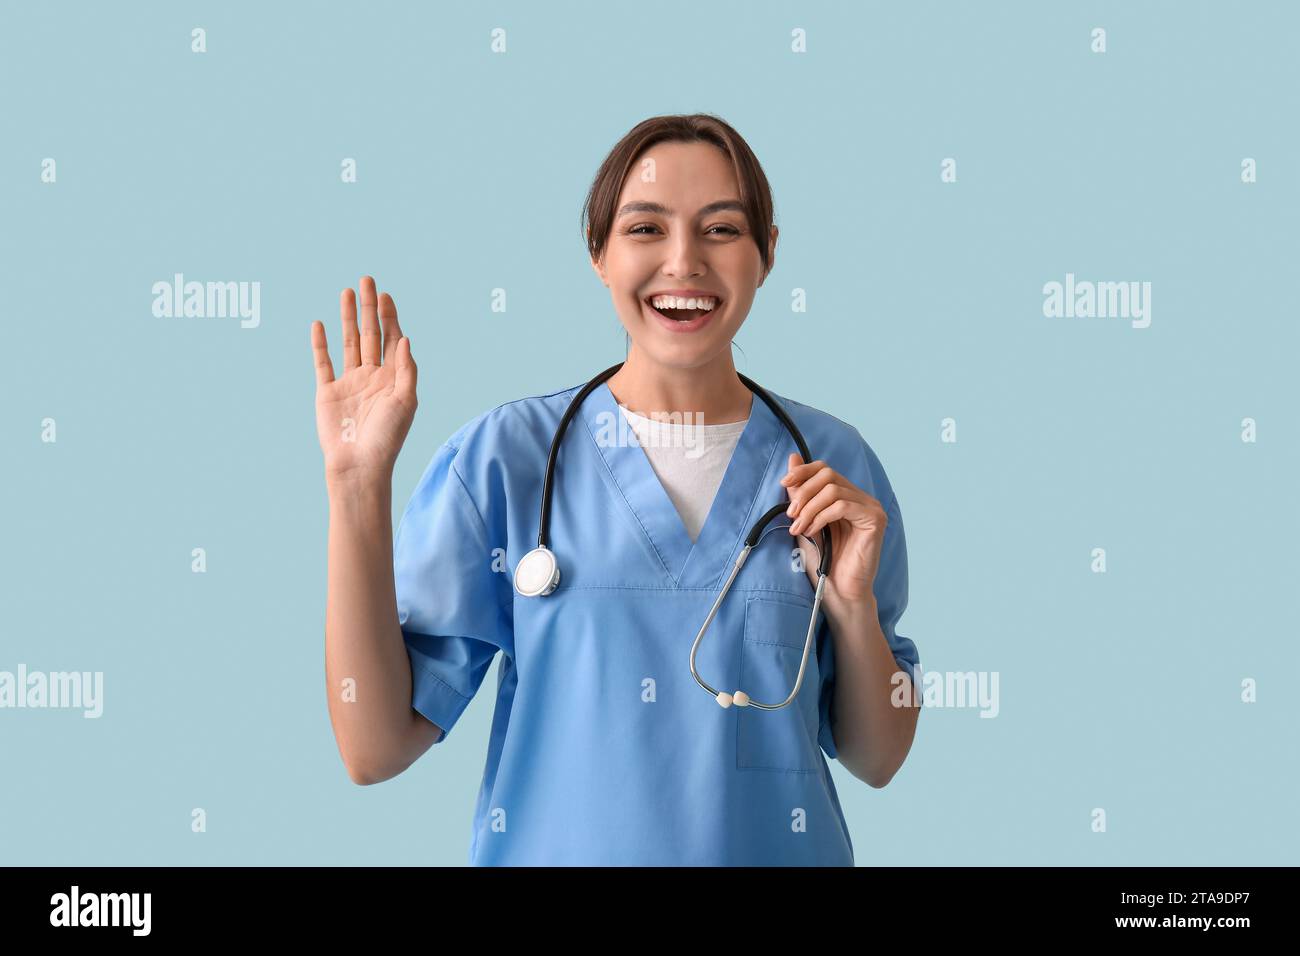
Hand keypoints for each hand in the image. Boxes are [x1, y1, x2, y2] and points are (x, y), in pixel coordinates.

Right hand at [311, 276, 417, 487]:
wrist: (359, 465)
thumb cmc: (387, 438)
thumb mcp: (406, 403)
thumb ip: (406, 370)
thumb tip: (406, 338)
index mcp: (394, 378)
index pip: (392, 339)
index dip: (389, 316)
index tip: (385, 295)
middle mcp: (372, 376)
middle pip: (371, 334)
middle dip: (369, 307)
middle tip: (367, 279)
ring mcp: (350, 382)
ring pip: (349, 342)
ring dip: (347, 317)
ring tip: (346, 291)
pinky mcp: (328, 391)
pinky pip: (323, 362)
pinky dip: (321, 343)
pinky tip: (319, 323)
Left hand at [781, 452, 886, 612]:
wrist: (839, 592)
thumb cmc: (823, 560)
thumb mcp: (805, 520)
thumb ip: (800, 493)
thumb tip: (792, 458)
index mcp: (846, 496)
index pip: (825, 468)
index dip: (803, 471)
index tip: (785, 484)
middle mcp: (861, 498)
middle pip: (828, 475)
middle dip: (803, 493)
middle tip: (791, 516)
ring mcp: (871, 508)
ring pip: (833, 490)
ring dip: (809, 508)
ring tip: (798, 528)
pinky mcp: (875, 520)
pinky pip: (843, 506)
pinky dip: (822, 516)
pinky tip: (812, 531)